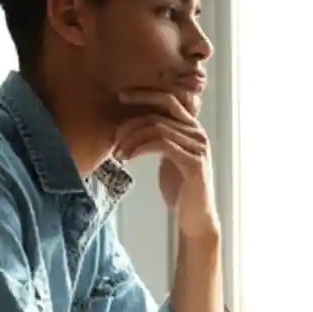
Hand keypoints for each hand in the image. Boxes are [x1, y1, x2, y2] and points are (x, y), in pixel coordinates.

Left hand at [113, 89, 219, 238]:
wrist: (195, 217)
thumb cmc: (180, 187)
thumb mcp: (169, 156)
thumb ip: (160, 138)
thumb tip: (134, 124)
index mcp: (193, 128)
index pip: (169, 100)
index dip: (145, 94)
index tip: (121, 96)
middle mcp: (198, 134)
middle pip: (161, 112)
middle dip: (133, 118)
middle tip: (113, 134)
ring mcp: (198, 148)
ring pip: (158, 128)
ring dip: (132, 139)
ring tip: (118, 153)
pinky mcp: (194, 163)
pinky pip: (162, 145)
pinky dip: (141, 148)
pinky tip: (129, 157)